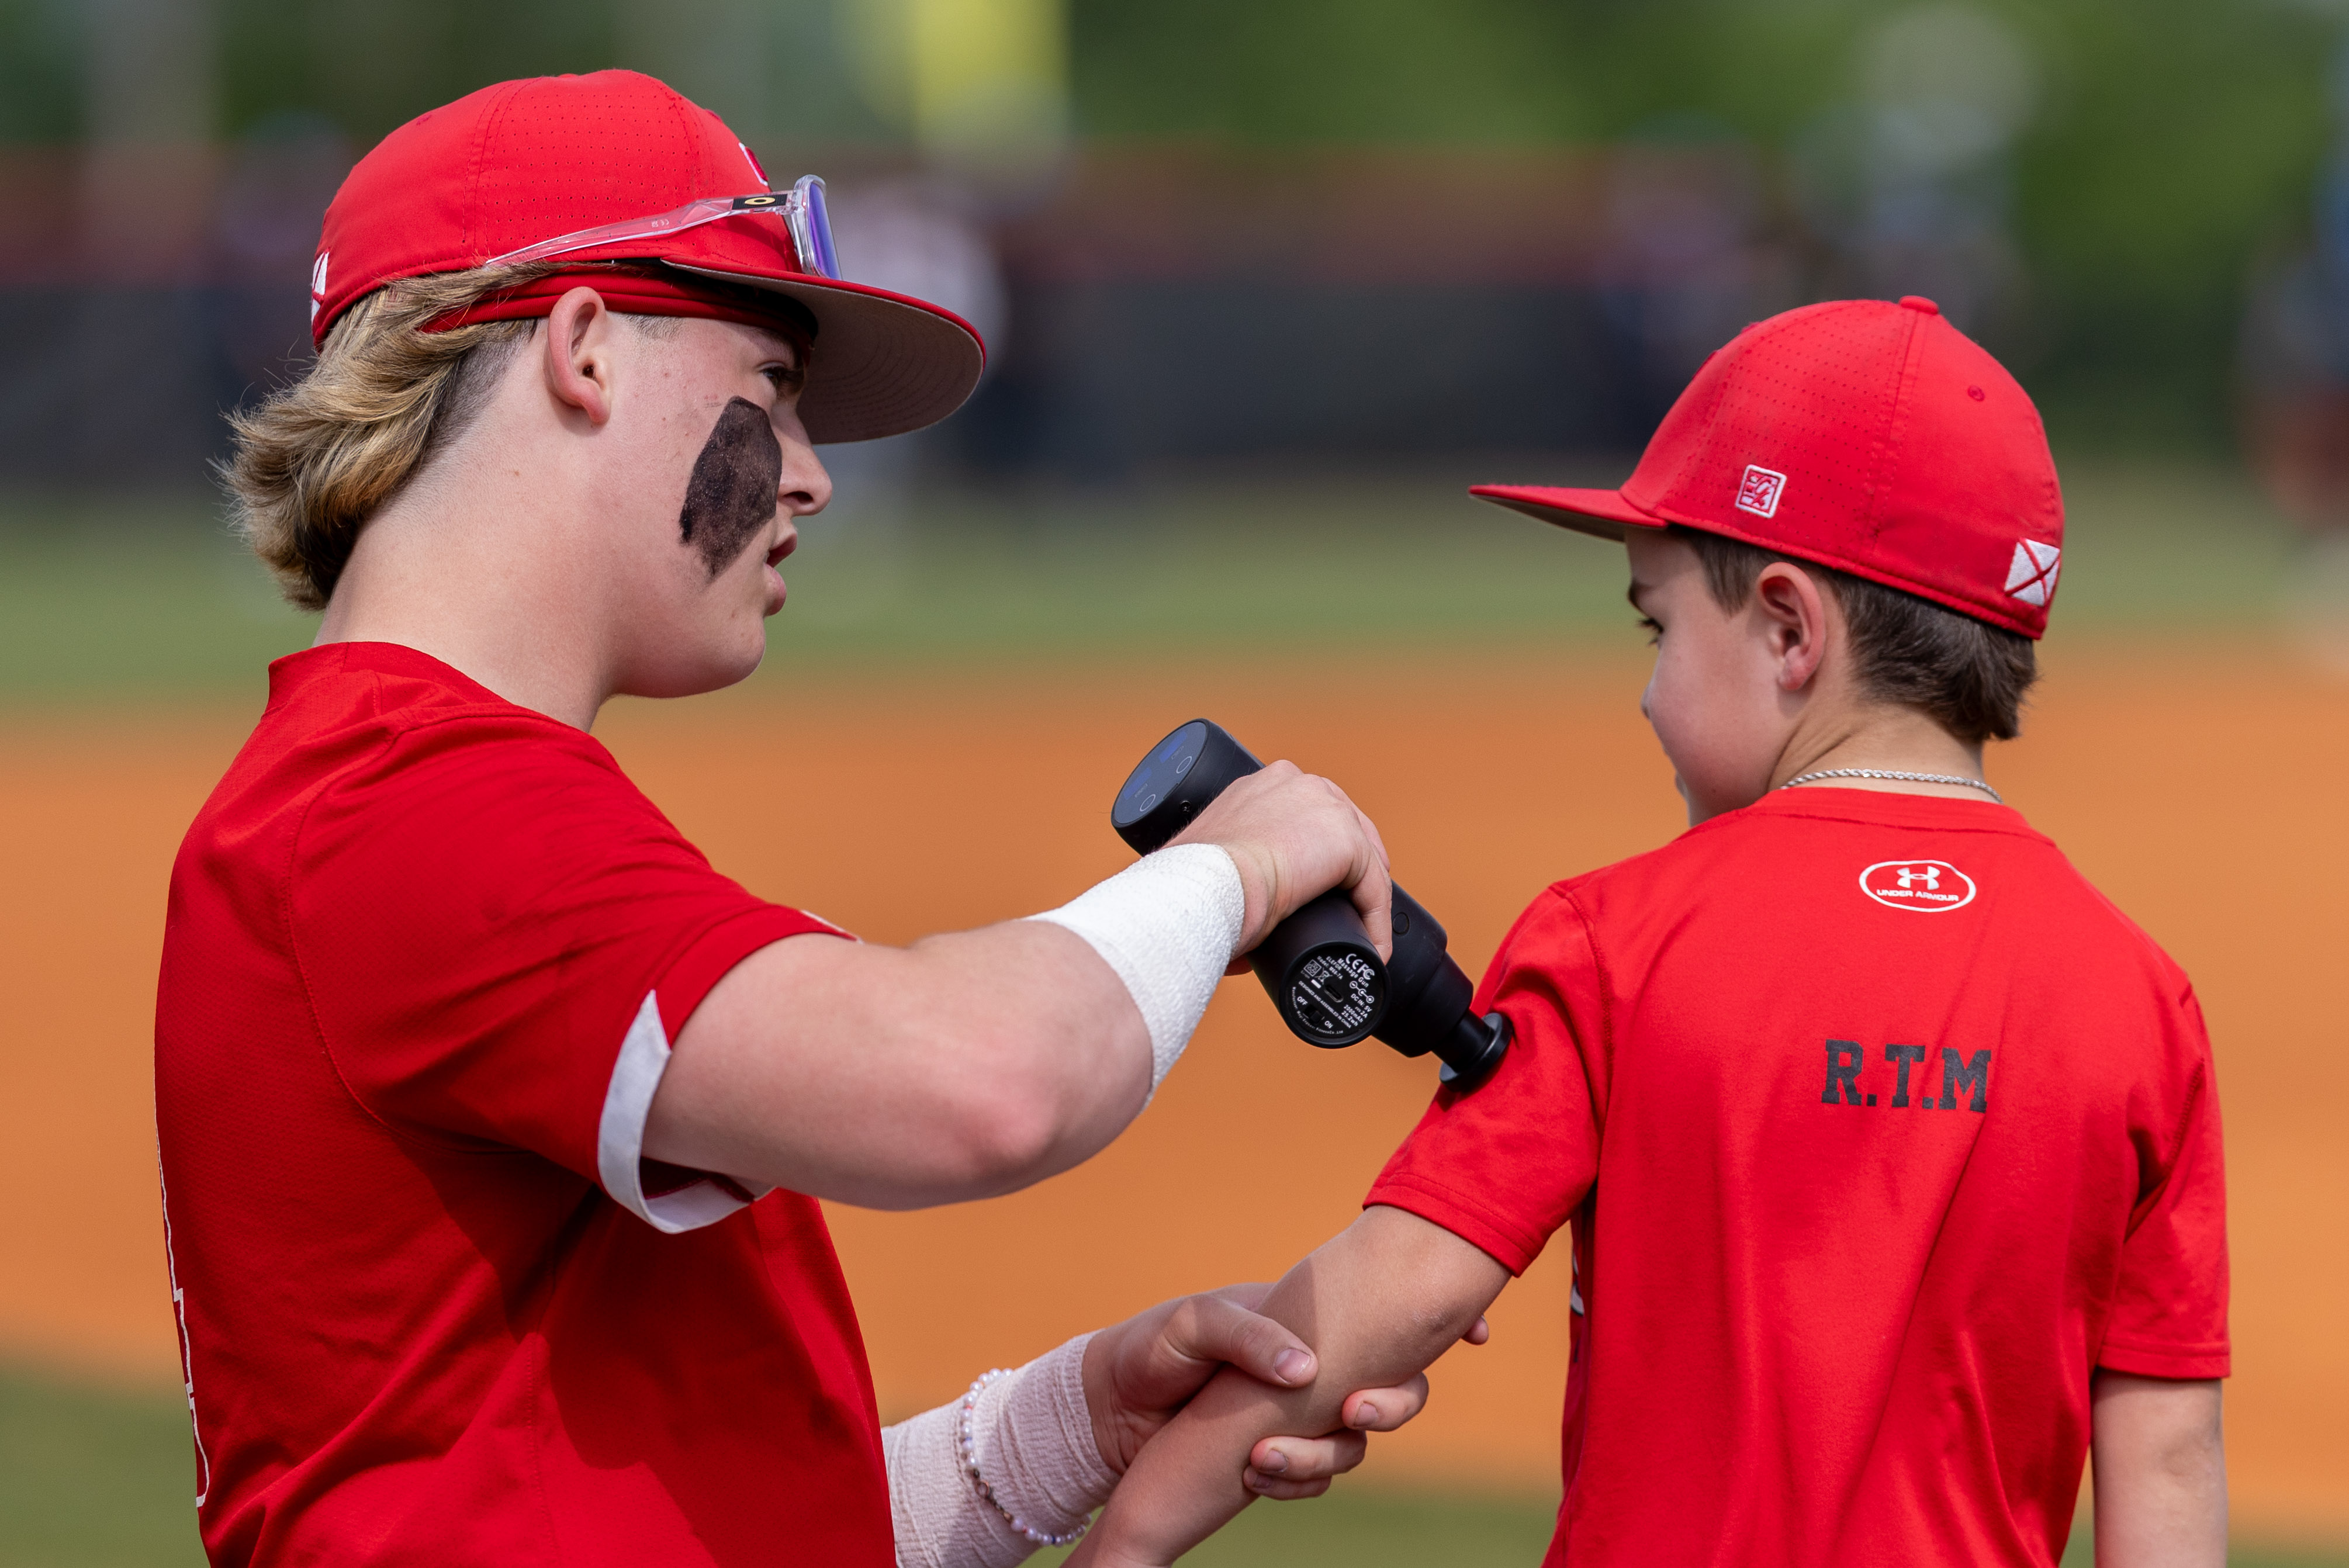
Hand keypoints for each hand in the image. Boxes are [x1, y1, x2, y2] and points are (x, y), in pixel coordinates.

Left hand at [1079, 1284, 1488, 1501]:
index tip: (1476, 1334)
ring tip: (1262, 1459)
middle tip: (1354, 1412)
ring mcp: (1294, 1416)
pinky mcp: (1273, 1459)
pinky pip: (1313, 1477)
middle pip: (1387, 1389)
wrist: (1104, 1414)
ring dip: (1321, 1456)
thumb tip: (1306, 1368)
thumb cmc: (1148, 1353)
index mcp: (1300, 1323)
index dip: (1435, 1322)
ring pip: (1351, 1443)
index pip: (1381, 1317)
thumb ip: (1248, 1335)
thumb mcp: (1188, 1327)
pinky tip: (1258, 1475)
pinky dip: (1297, 1481)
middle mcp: (1309, 1368)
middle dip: (1389, 1407)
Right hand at [1169, 761, 1392, 964]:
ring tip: (1362, 932)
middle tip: (1352, 909)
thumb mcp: (1212, 869)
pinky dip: (1375, 921)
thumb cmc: (1193, 883)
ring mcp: (1325, 806)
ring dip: (1366, 895)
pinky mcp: (1346, 840)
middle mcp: (1297, 784)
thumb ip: (1226, 885)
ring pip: (1362, 855)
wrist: (1203, 886)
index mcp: (1263, 785)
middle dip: (1353, 868)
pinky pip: (1373, 886)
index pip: (1309, 812)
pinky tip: (1370, 948)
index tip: (1322, 885)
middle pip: (1345, 825)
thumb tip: (1238, 942)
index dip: (1321, 850)